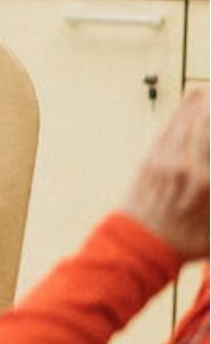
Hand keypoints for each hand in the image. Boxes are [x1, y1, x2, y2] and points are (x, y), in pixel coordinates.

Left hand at [121, 88, 208, 259]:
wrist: (139, 245)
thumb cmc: (186, 240)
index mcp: (209, 182)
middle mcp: (189, 166)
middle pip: (209, 126)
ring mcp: (168, 160)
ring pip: (190, 122)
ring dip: (204, 103)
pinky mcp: (152, 158)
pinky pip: (171, 128)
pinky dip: (184, 111)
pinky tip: (193, 99)